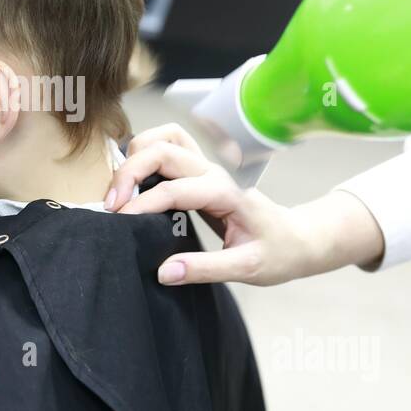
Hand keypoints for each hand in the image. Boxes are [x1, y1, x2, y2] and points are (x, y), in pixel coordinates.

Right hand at [105, 123, 383, 285]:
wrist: (299, 239)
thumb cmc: (278, 253)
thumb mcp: (247, 269)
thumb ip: (205, 270)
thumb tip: (163, 272)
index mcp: (225, 193)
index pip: (173, 189)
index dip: (142, 203)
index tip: (119, 222)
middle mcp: (214, 172)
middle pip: (163, 150)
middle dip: (130, 172)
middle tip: (111, 205)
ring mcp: (208, 168)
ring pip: (165, 138)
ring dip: (137, 154)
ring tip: (120, 189)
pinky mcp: (201, 172)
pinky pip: (170, 147)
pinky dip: (146, 153)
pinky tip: (134, 181)